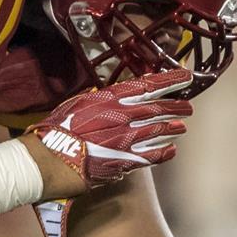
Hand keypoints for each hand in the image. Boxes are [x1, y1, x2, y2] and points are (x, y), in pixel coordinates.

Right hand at [26, 69, 193, 198]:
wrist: (48, 160)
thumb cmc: (56, 131)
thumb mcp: (76, 105)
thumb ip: (96, 100)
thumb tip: (106, 96)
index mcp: (109, 98)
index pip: (147, 85)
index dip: (169, 80)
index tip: (186, 76)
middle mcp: (121, 116)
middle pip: (158, 108)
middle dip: (176, 106)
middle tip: (188, 107)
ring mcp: (125, 139)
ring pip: (159, 130)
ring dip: (173, 128)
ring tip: (182, 127)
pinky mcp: (124, 161)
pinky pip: (152, 155)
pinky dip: (164, 152)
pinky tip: (171, 150)